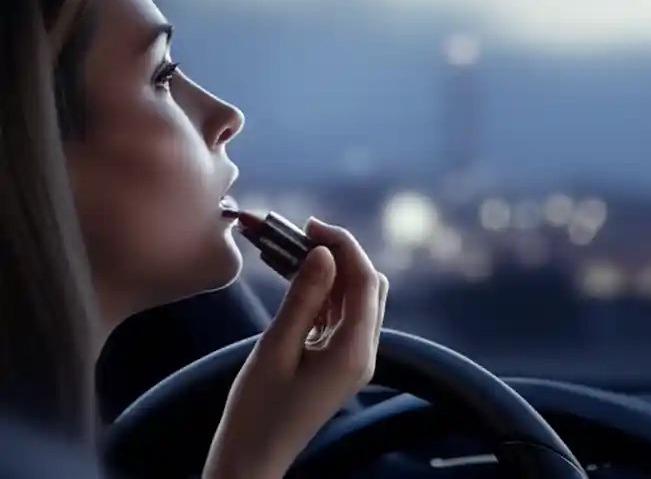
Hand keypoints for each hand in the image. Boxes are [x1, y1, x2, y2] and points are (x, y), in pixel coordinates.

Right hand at [203, 218, 388, 478]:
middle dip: (341, 255)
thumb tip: (324, 253)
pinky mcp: (339, 363)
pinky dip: (325, 295)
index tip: (311, 224)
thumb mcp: (276, 347)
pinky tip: (299, 281)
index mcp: (355, 351)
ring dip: (332, 273)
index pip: (364, 281)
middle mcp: (363, 354)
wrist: (251, 457)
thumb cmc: (257, 410)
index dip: (344, 245)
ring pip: (356, 300)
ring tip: (295, 251)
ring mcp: (354, 360)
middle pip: (368, 286)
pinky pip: (341, 318)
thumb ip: (303, 298)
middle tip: (302, 235)